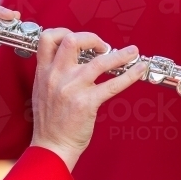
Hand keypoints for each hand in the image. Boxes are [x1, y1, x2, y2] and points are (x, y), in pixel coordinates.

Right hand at [30, 29, 146, 169]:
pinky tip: (139, 69)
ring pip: (99, 61)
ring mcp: (72, 89)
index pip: (48, 38)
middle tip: (102, 47)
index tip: (78, 38)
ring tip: (133, 52)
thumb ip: (52, 74)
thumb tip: (68, 60)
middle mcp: (56, 77)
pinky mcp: (86, 103)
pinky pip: (112, 84)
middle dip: (91, 38)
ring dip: (120, 54)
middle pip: (72, 41)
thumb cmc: (49, 123)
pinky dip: (130, 75)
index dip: (64, 32)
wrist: (51, 147)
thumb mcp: (41, 91)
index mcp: (43, 72)